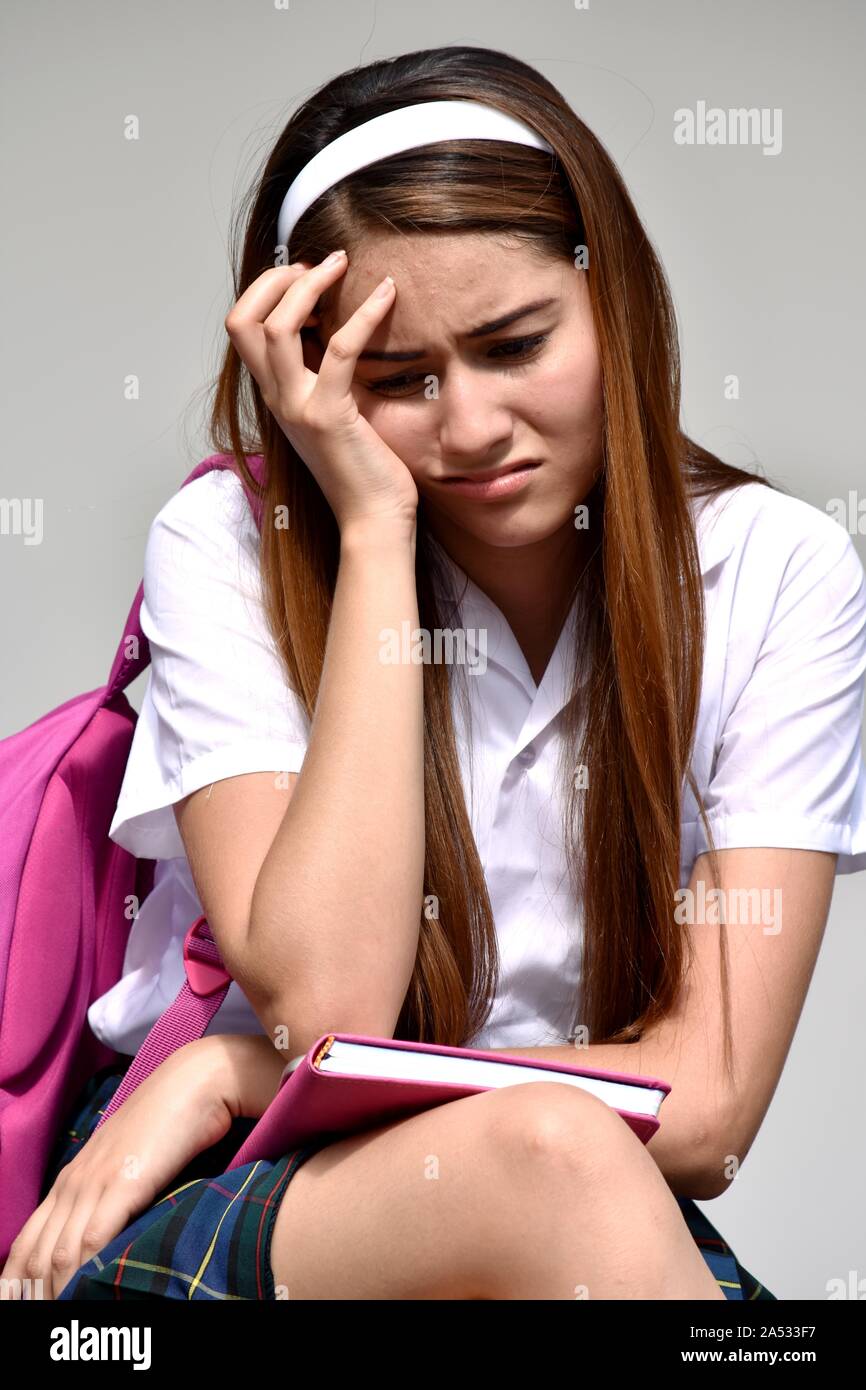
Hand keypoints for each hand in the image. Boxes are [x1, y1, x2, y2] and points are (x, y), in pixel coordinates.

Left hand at [0, 1037, 240, 1299]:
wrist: (196, 1082)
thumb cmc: (170, 1123)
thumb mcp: (129, 1163)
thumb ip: (112, 1195)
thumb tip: (106, 1236)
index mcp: (72, 1178)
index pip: (28, 1241)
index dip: (18, 1279)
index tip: (19, 1303)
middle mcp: (75, 1182)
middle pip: (35, 1254)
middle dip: (31, 1292)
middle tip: (36, 1318)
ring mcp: (96, 1182)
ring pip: (57, 1254)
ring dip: (55, 1292)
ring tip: (59, 1317)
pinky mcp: (123, 1184)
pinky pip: (92, 1240)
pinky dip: (83, 1272)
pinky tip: (85, 1292)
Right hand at [225, 251, 418, 537]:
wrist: (373, 521)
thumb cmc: (364, 470)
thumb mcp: (333, 413)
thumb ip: (321, 376)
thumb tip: (332, 332)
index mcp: (274, 396)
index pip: (241, 328)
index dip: (265, 291)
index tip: (305, 277)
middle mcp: (277, 399)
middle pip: (242, 319)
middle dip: (276, 278)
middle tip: (318, 266)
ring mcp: (298, 407)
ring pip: (277, 326)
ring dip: (309, 284)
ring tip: (342, 266)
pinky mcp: (330, 415)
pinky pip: (339, 348)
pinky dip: (364, 312)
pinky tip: (388, 293)